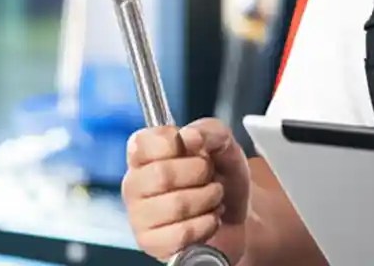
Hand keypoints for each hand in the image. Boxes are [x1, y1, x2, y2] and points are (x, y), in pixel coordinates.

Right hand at [122, 118, 250, 262]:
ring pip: (175, 205)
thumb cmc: (223, 176)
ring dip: (208, 199)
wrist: (239, 214)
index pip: (144, 141)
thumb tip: (189, 136)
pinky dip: (207, 223)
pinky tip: (208, 218)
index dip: (176, 143)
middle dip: (200, 173)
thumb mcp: (225, 144)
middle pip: (162, 174)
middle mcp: (134, 183)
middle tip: (209, 175)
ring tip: (212, 197)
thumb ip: (210, 130)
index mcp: (145, 153)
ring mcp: (139, 216)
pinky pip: (182, 233)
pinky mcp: (150, 243)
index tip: (194, 147)